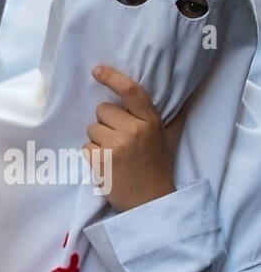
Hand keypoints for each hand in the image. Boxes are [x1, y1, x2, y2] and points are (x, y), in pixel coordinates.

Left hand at [84, 66, 186, 212]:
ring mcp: (117, 146)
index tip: (97, 71)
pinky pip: (85, 147)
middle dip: (106, 123)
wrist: (149, 201)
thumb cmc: (158, 167)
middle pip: (102, 110)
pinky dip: (92, 155)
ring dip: (98, 140)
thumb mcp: (169, 138)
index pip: (131, 92)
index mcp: (151, 121)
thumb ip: (172, 115)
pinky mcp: (101, 161)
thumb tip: (186, 93)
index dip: (113, 78)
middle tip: (118, 140)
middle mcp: (134, 130)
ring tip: (114, 154)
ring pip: (92, 129)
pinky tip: (106, 165)